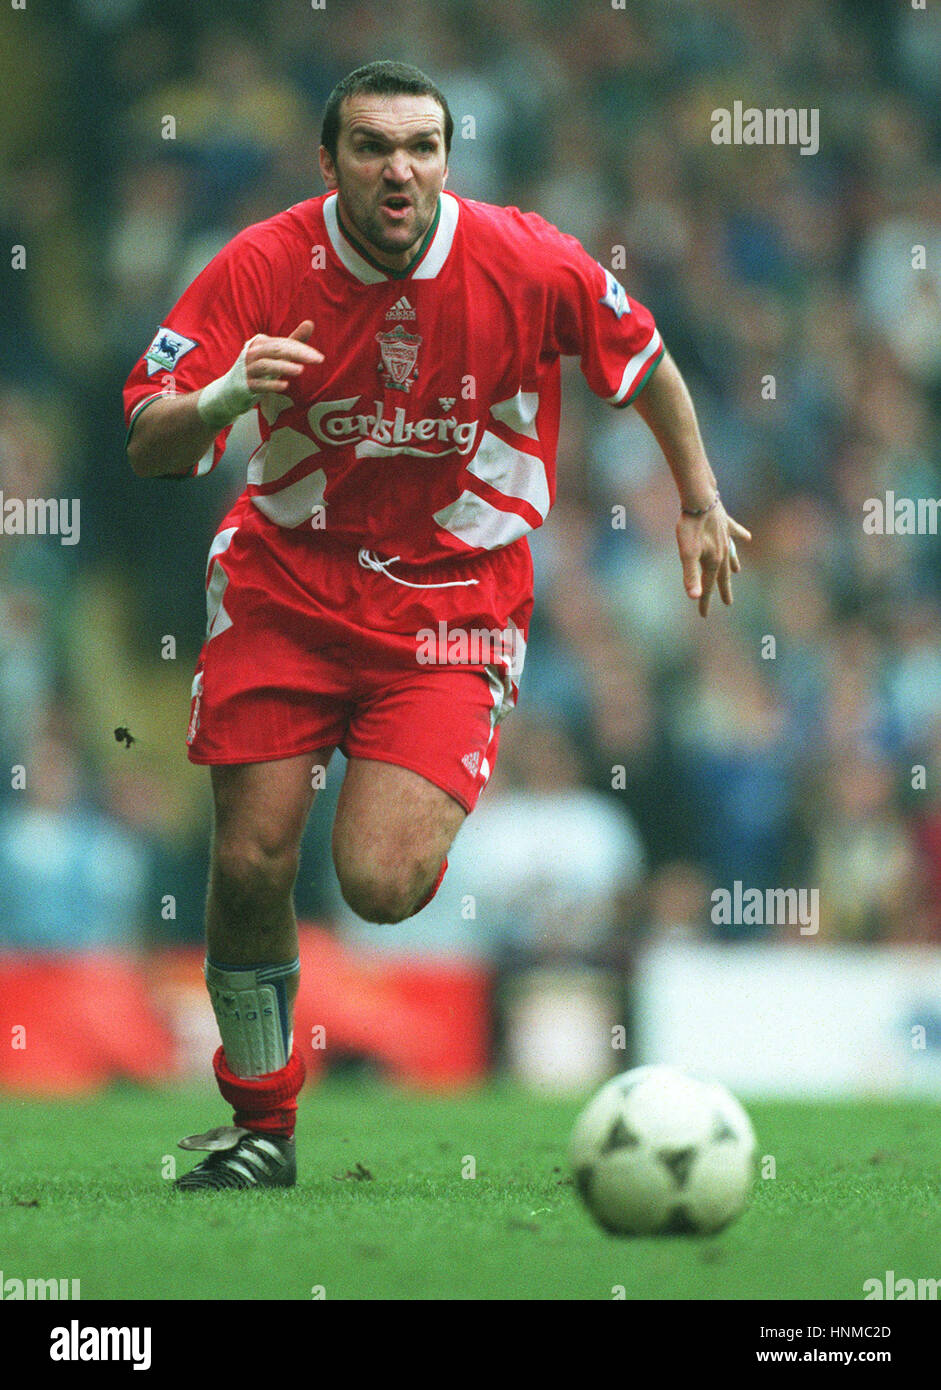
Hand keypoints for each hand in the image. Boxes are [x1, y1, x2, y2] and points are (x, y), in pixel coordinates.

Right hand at [197, 321, 323, 429]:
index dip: (302, 348)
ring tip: (300, 370)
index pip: (283, 343)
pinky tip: (284, 386)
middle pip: (275, 350)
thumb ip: (293, 342)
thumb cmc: (257, 372)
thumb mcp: (275, 357)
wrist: (230, 393)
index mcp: (260, 343)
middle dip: (297, 354)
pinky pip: (257, 384)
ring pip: (265, 365)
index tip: (319, 357)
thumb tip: (310, 323)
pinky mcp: (244, 386)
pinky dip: (271, 385)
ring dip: (283, 367)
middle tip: (318, 360)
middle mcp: (251, 353)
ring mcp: (246, 369)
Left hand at [676, 499, 751, 616]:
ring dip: (733, 564)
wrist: (700, 498)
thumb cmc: (691, 526)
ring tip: (737, 572)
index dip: (704, 602)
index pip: (708, 586)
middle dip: (723, 589)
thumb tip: (694, 597)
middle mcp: (723, 551)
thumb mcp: (687, 553)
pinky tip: (747, 537)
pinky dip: (740, 535)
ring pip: (731, 555)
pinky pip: (735, 532)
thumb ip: (691, 575)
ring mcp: (726, 536)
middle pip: (722, 575)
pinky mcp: (725, 522)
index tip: (703, 616)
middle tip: (728, 603)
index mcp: (713, 561)